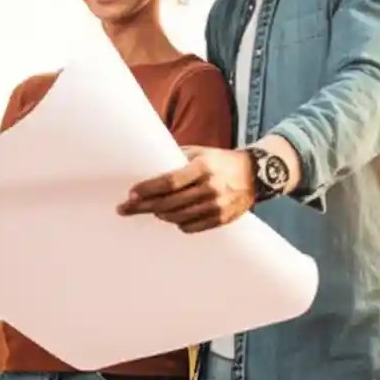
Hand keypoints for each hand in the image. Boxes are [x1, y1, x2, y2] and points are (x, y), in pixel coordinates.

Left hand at [116, 146, 255, 232]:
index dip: (148, 189)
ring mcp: (217, 205)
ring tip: (151, 210)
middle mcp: (210, 187)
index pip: (169, 182)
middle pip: (169, 202)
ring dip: (160, 215)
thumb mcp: (199, 152)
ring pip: (178, 217)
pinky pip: (192, 227)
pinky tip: (172, 217)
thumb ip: (175, 158)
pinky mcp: (222, 219)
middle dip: (143, 206)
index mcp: (202, 167)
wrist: (255, 174)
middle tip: (125, 209)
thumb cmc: (220, 161)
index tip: (131, 194)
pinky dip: (178, 223)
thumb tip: (147, 164)